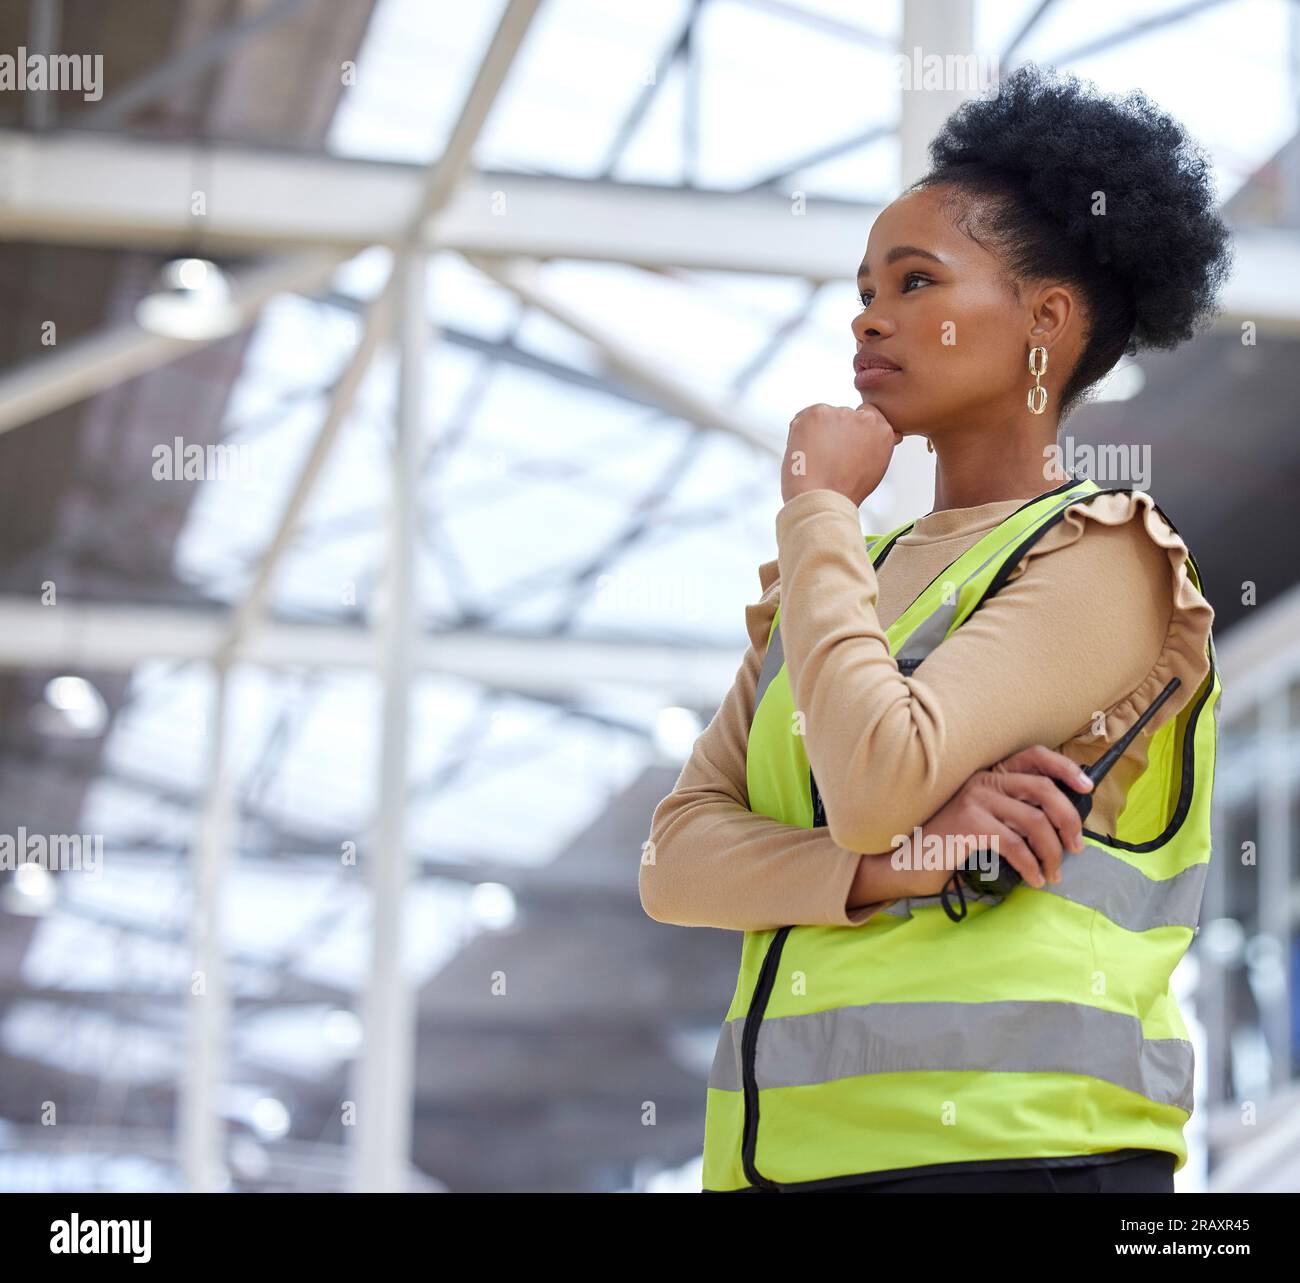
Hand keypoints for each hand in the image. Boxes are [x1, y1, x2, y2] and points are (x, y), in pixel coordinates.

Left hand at [782, 402, 902, 505]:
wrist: (823, 498)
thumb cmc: (845, 490)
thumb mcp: (875, 466)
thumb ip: (879, 445)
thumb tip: (894, 434)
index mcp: (882, 429)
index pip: (867, 415)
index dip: (852, 433)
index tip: (845, 450)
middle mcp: (865, 417)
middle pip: (844, 416)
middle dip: (835, 432)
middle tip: (828, 459)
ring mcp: (840, 413)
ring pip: (825, 416)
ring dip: (818, 431)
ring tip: (816, 458)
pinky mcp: (817, 413)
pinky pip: (805, 417)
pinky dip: (800, 431)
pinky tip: (805, 451)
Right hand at [904, 745, 1093, 894]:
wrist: (908, 860)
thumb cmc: (950, 844)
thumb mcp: (984, 819)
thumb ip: (1013, 812)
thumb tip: (1061, 825)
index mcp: (989, 774)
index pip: (1034, 755)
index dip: (1065, 767)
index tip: (1087, 786)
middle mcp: (983, 779)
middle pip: (1044, 790)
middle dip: (1069, 820)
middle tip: (1075, 847)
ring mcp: (975, 799)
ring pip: (1034, 822)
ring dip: (1052, 852)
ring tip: (1053, 872)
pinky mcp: (969, 823)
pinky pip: (1015, 844)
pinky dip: (1031, 865)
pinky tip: (1033, 879)